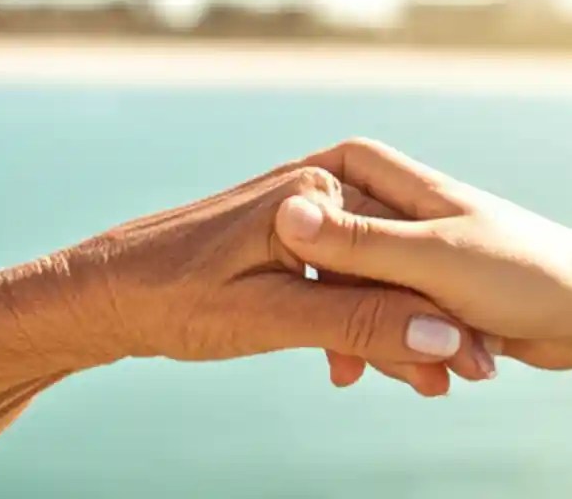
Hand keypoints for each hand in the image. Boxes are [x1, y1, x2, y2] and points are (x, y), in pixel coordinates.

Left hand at [30, 163, 492, 387]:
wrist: (98, 292)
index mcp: (315, 193)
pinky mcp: (276, 233)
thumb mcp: (273, 319)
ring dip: (390, 323)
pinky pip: (333, 273)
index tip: (473, 368)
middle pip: (390, 262)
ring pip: (365, 271)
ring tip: (417, 379)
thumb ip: (358, 323)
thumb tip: (442, 336)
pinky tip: (355, 359)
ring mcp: (293, 209)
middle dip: (423, 323)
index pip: (402, 259)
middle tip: (455, 381)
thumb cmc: (174, 302)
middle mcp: (309, 189)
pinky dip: (350, 313)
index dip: (441, 317)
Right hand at [279, 139, 571, 370]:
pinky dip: (386, 343)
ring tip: (354, 370)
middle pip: (341, 240)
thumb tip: (286, 211)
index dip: (302, 193)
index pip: (341, 166)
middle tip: (310, 329)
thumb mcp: (429, 259)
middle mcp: (413, 215)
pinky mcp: (439, 297)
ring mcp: (426, 258)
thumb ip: (360, 242)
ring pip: (363, 287)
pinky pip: (391, 317)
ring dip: (361, 326)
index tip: (269, 230)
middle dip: (327, 288)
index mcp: (409, 187)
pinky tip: (380, 372)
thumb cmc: (520, 274)